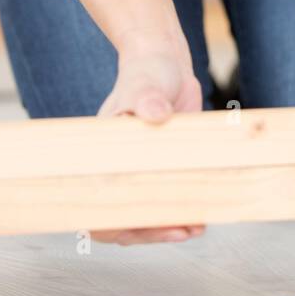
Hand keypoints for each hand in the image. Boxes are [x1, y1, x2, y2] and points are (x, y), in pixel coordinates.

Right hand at [92, 40, 206, 245]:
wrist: (167, 64)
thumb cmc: (146, 72)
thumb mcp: (144, 84)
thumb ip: (146, 98)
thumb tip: (154, 113)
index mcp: (100, 157)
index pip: (94, 204)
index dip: (112, 222)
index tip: (136, 227)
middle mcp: (118, 169)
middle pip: (123, 217)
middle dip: (150, 231)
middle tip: (180, 229)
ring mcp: (141, 171)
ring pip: (147, 213)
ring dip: (168, 226)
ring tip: (195, 227)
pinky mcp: (164, 168)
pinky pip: (168, 199)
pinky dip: (181, 210)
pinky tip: (200, 215)